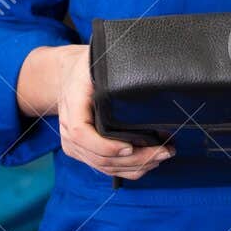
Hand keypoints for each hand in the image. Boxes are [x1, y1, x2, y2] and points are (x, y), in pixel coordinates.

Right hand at [51, 44, 173, 178]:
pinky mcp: (85, 152)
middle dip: (135, 159)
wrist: (66, 77)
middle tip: (164, 151)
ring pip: (106, 167)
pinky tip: (149, 162)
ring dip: (137, 166)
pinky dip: (129, 169)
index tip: (130, 147)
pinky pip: (107, 168)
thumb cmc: (86, 68)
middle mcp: (69, 131)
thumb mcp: (93, 61)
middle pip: (99, 157)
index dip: (106, 146)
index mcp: (71, 107)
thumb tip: (143, 69)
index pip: (81, 134)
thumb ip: (110, 71)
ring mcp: (76, 145)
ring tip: (163, 155)